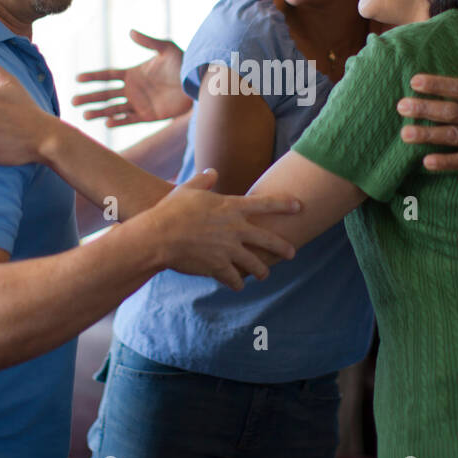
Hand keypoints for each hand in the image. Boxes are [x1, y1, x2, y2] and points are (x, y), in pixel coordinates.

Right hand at [72, 29, 189, 125]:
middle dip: (90, 98)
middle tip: (73, 101)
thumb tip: (130, 32)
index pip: (107, 76)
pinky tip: (107, 123)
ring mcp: (139, 104)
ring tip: (85, 116)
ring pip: (114, 109)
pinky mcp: (148, 116)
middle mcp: (132, 90)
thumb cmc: (184, 64)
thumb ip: (148, 41)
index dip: (93, 77)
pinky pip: (130, 119)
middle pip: (105, 94)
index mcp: (132, 74)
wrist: (197, 84)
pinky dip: (119, 121)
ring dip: (99, 112)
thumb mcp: (167, 49)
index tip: (78, 79)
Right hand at [145, 169, 299, 290]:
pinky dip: (237, 283)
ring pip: (255, 264)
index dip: (285, 204)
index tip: (300, 206)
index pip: (265, 204)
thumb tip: (211, 172)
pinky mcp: (219, 267)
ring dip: (262, 270)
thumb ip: (203, 180)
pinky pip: (235, 279)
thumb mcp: (187, 189)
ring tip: (265, 274)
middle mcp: (236, 229)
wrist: (158, 237)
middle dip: (283, 247)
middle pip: (269, 239)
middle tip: (292, 252)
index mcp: (231, 207)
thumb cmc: (170, 210)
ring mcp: (229, 250)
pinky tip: (237, 285)